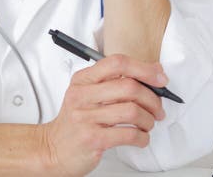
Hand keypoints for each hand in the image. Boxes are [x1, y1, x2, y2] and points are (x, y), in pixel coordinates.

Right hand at [39, 54, 167, 176]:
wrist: (52, 149)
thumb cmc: (75, 121)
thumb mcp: (87, 94)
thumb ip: (114, 82)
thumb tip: (152, 71)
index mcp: (83, 80)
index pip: (117, 63)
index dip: (144, 69)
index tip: (160, 78)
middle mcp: (82, 96)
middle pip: (129, 87)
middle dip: (152, 99)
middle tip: (157, 109)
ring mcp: (86, 117)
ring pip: (132, 111)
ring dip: (148, 119)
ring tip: (148, 124)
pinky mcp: (92, 139)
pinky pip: (128, 134)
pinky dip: (142, 137)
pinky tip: (140, 138)